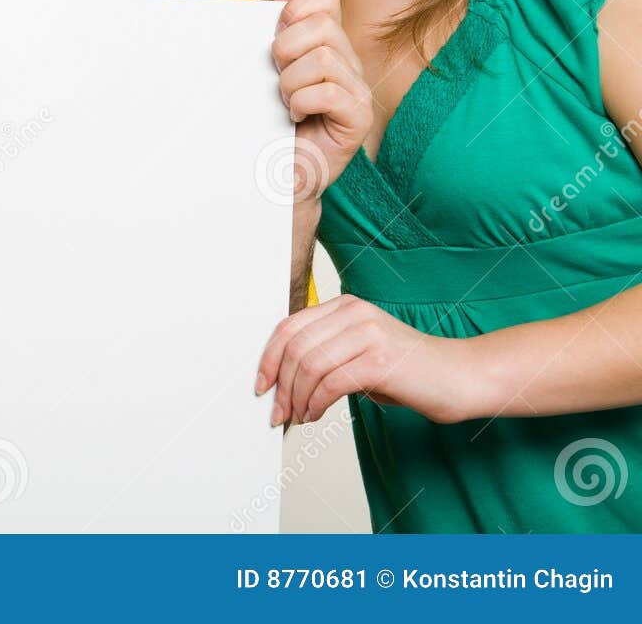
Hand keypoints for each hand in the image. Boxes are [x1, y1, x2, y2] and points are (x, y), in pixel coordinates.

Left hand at [256, 294, 483, 424]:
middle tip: (277, 412)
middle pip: (295, 347)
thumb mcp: (361, 353)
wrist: (462, 377)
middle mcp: (355, 313)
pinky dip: (315, 404)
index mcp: (345, 307)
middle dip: (280, 384)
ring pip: (309, 366)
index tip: (261, 385)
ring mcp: (368, 334)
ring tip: (298, 417)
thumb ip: (327, 356)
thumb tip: (284, 382)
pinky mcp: (380, 360)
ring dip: (296, 398)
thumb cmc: (410, 372)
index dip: (269, 358)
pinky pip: (331, 383)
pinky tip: (315, 416)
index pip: (290, 326)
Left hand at [271, 0, 371, 198]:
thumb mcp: (269, 68)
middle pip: (321, 26)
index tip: (275, 38)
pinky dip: (302, 103)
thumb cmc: (271, 120)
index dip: (295, 9)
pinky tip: (296, 118)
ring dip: (290, 83)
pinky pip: (329, 91)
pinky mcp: (359, 117)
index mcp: (328, 45)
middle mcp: (349, 62)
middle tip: (277, 79)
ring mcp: (358, 90)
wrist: (276, 173)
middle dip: (285, 50)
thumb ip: (280, 26)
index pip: (325, 0)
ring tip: (286, 103)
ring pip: (321, 58)